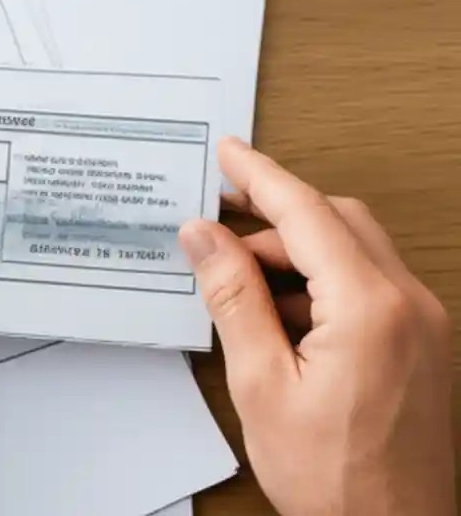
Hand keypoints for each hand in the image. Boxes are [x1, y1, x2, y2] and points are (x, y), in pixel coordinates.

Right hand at [180, 138, 454, 515]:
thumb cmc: (337, 480)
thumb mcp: (262, 385)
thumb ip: (233, 298)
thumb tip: (205, 239)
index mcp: (371, 307)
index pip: (307, 213)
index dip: (259, 176)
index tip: (229, 153)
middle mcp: (410, 305)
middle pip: (337, 222)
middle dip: (274, 217)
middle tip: (218, 224)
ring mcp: (426, 325)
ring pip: (355, 251)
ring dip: (297, 253)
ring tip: (239, 285)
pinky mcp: (425, 345)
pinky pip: (372, 286)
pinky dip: (323, 284)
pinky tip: (281, 317)